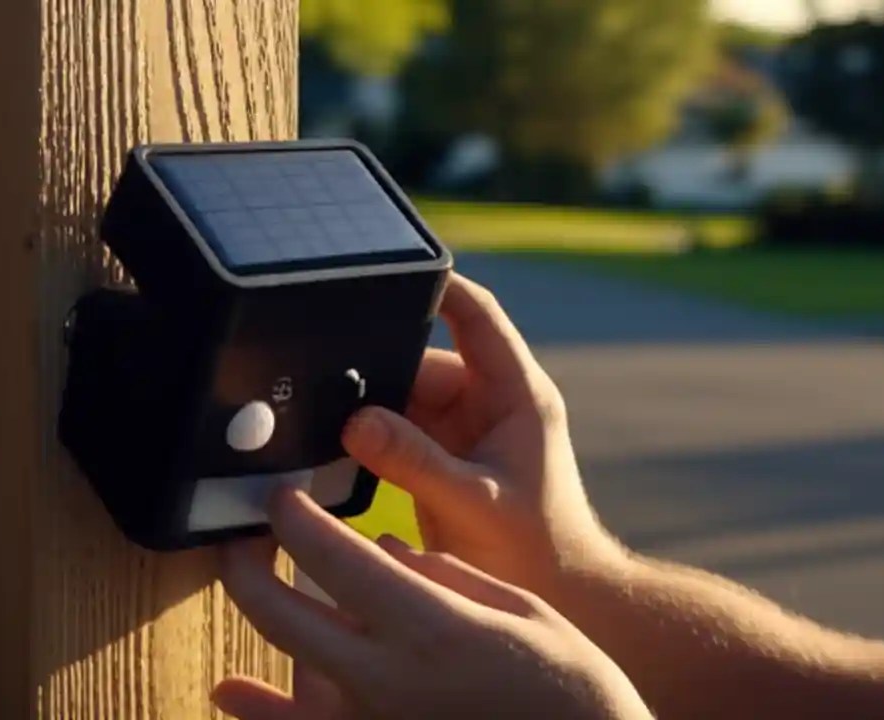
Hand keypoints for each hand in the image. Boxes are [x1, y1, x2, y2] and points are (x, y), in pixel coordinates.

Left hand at [212, 487, 650, 719]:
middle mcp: (385, 678)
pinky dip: (258, 709)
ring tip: (248, 578)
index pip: (328, 553)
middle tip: (244, 533)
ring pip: (281, 667)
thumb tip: (381, 547)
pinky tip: (228, 689)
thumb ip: (440, 574)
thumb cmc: (574, 690)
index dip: (290, 514)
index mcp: (429, 627)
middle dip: (244, 561)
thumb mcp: (519, 612)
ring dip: (260, 615)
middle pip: (274, 610)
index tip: (281, 492)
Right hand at [344, 273, 627, 598]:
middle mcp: (487, 400)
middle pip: (419, 357)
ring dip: (368, 408)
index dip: (439, 286)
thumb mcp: (473, 502)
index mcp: (515, 393)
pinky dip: (367, 438)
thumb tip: (356, 423)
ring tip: (331, 421)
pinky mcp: (438, 456)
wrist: (553, 596)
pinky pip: (392, 430)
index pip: (476, 315)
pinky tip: (339, 449)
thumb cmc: (534, 549)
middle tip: (329, 381)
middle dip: (376, 366)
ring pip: (399, 394)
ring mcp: (461, 428)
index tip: (388, 271)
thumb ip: (415, 462)